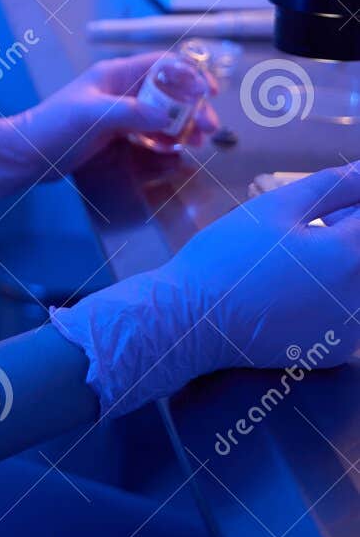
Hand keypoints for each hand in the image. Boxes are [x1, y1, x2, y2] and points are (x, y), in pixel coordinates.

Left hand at [0, 52, 217, 205]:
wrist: (25, 155)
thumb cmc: (53, 128)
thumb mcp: (91, 116)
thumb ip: (130, 113)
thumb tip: (168, 116)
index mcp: (115, 75)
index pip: (161, 64)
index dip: (189, 74)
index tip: (210, 92)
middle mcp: (120, 89)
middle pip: (167, 91)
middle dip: (192, 107)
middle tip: (211, 128)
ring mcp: (118, 112)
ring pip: (161, 113)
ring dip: (183, 125)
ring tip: (200, 142)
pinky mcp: (114, 134)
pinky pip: (149, 132)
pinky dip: (166, 139)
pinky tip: (177, 150)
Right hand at [51, 164, 359, 417]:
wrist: (193, 320)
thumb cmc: (229, 254)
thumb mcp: (277, 207)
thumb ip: (331, 186)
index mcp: (349, 257)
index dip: (352, 203)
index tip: (330, 202)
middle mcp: (359, 298)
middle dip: (350, 228)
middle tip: (323, 215)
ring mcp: (350, 329)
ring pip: (357, 282)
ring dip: (344, 260)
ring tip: (307, 250)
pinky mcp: (335, 350)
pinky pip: (347, 312)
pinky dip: (334, 292)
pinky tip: (298, 285)